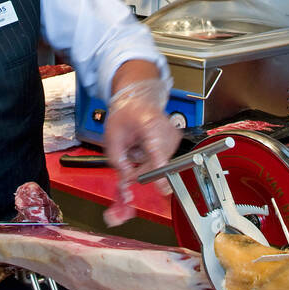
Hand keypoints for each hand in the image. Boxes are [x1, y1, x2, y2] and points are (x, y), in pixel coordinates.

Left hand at [103, 76, 179, 225]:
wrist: (136, 102)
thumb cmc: (124, 115)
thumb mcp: (112, 138)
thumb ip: (118, 162)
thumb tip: (127, 181)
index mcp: (150, 125)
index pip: (157, 152)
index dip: (159, 171)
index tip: (163, 188)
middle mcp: (166, 130)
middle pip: (157, 164)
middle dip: (141, 169)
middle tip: (128, 157)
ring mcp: (173, 136)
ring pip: (159, 164)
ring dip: (146, 162)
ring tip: (138, 144)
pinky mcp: (175, 141)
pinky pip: (163, 159)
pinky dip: (152, 157)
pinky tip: (146, 144)